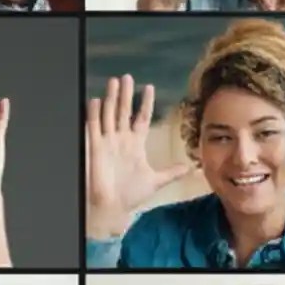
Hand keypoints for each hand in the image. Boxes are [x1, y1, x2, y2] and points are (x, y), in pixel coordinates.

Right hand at [86, 75, 193, 237]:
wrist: (113, 208)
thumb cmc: (130, 195)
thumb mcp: (156, 181)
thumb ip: (171, 172)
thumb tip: (190, 168)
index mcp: (135, 144)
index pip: (141, 117)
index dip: (145, 103)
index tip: (149, 87)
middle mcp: (120, 139)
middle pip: (123, 111)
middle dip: (125, 94)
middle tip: (127, 76)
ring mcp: (107, 142)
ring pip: (109, 115)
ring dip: (111, 98)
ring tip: (114, 82)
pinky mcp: (95, 149)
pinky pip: (94, 128)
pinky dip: (94, 114)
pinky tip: (96, 101)